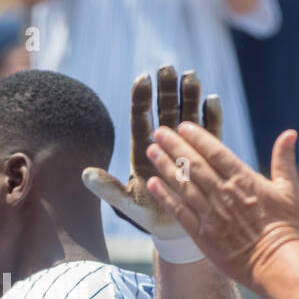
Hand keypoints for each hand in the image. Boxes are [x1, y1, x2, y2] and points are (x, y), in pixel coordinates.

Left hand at [83, 66, 221, 259]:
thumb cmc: (146, 215)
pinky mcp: (204, 155)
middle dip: (166, 90)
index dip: (141, 100)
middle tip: (168, 67)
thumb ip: (108, 189)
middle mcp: (164, 144)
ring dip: (189, 97)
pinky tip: (212, 100)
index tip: (143, 79)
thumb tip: (85, 175)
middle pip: (165, 112)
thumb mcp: (125, 203)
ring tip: (191, 76)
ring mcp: (185, 147)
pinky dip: (212, 117)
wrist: (173, 230)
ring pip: (187, 116)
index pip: (140, 120)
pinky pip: (210, 133)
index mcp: (143, 151)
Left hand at [143, 126, 298, 291]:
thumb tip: (289, 133)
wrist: (274, 264)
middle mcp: (223, 194)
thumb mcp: (289, 191)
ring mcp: (210, 214)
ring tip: (151, 151)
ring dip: (165, 166)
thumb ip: (284, 160)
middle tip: (158, 132)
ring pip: (183, 184)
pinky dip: (164, 196)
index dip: (197, 137)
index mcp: (244, 181)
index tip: (183, 126)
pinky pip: (178, 211)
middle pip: (194, 164)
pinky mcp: (202, 234)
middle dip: (174, 146)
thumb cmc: (285, 228)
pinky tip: (153, 184)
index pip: (216, 152)